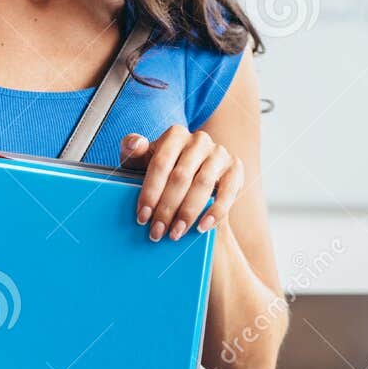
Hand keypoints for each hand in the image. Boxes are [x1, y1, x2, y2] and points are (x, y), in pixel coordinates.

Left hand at [120, 126, 244, 241]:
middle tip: (157, 232)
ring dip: (188, 212)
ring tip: (175, 233)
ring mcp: (219, 153)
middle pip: (181, 176)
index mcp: (175, 135)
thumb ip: (132, 150)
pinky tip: (201, 227)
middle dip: (167, 208)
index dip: (150, 192)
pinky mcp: (235, 168)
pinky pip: (227, 192)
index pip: (161, 163)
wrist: (192, 180)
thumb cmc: (162, 171)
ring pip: (203, 184)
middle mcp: (199, 140)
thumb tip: (135, 144)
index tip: (142, 216)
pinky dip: (215, 212)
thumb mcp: (142, 160)